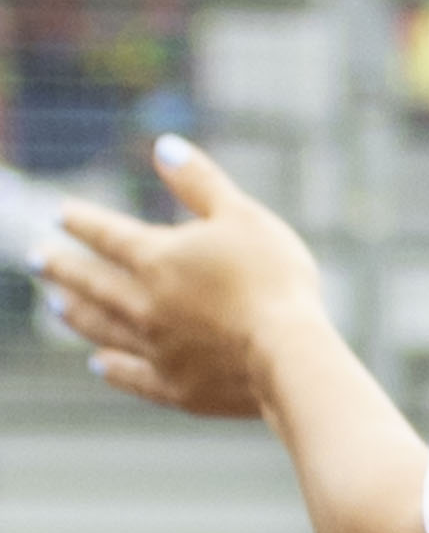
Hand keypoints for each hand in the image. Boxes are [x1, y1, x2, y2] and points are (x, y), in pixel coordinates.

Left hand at [36, 136, 331, 418]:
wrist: (288, 356)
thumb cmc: (274, 279)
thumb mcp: (245, 217)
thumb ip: (201, 183)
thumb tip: (165, 145)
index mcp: (159, 258)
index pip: (109, 235)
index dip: (83, 222)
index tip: (60, 214)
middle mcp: (145, 304)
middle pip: (93, 282)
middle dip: (63, 268)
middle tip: (36, 259)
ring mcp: (156, 348)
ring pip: (103, 328)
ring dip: (77, 315)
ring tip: (56, 306)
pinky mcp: (175, 386)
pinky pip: (132, 375)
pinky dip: (112, 369)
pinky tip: (98, 364)